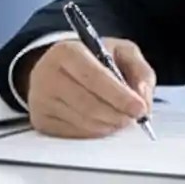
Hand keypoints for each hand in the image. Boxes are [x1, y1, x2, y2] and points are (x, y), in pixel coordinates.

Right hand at [24, 38, 155, 138]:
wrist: (57, 68)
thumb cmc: (93, 59)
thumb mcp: (120, 51)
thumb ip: (140, 70)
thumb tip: (142, 98)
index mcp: (68, 51)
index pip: (94, 77)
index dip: (119, 96)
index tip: (140, 109)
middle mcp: (48, 75)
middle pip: (88, 104)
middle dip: (117, 114)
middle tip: (134, 118)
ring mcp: (41, 100)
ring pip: (83, 122)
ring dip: (109, 125)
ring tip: (121, 118)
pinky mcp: (41, 120)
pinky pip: (74, 134)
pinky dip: (95, 132)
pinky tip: (103, 122)